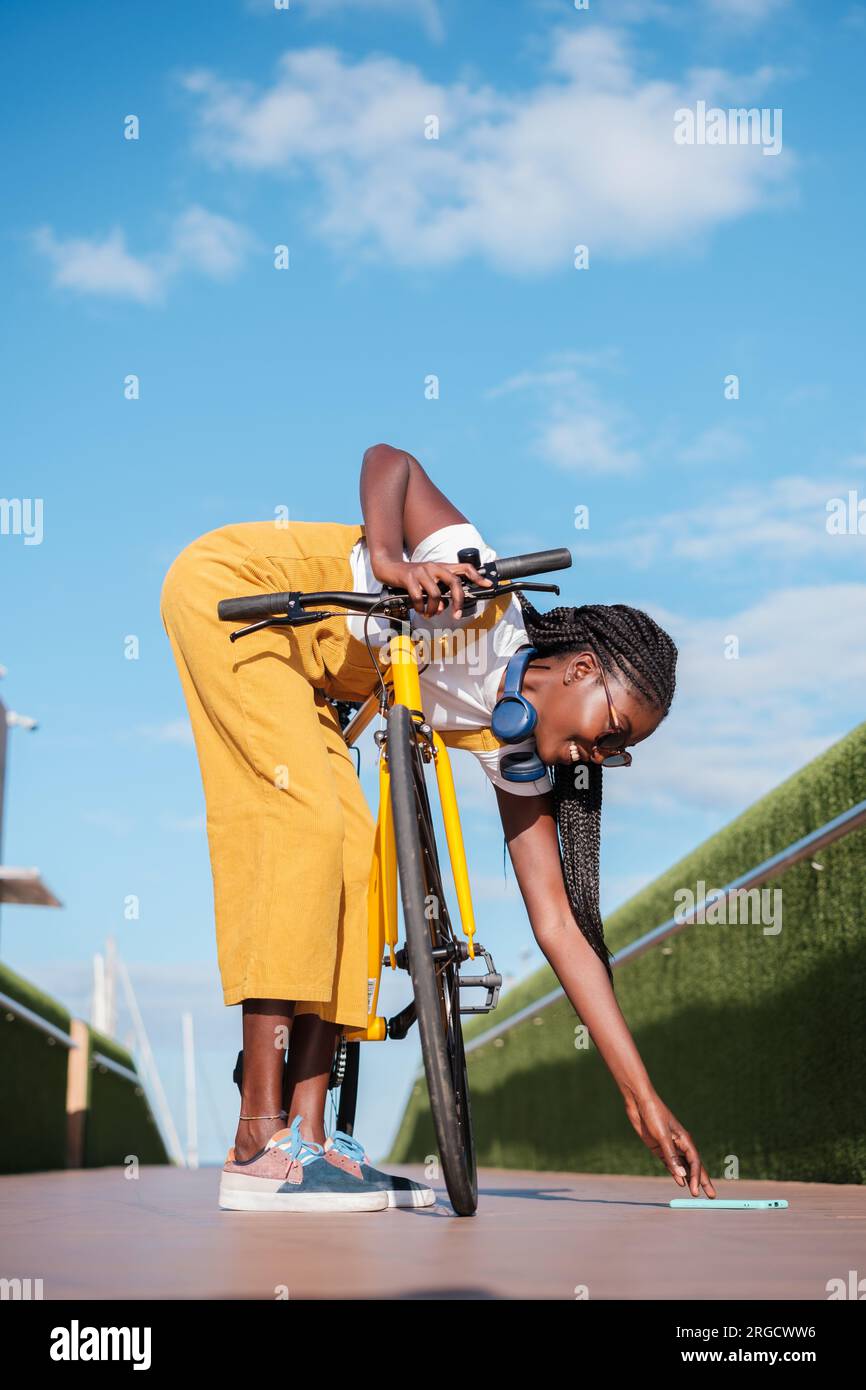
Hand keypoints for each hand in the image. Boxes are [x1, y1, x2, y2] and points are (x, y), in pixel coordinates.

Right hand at [373, 558, 492, 620]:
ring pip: (436, 593)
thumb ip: (440, 592)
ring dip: (435, 608)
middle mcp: (434, 567)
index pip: (464, 567)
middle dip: (458, 601)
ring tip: (430, 614)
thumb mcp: (428, 581)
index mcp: (441, 567)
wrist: (389, 568)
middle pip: (454, 582)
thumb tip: (446, 607)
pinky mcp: (409, 577)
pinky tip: (419, 610)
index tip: (488, 584)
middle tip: (456, 615)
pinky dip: (420, 607)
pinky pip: (419, 596)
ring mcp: (421, 571)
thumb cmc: (411, 577)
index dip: (477, 576)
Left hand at [623, 1088, 716, 1197]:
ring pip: (683, 1167)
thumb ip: (671, 1156)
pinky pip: (670, 1164)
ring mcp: (669, 1147)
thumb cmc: (653, 1114)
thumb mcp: (662, 1135)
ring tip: (696, 1192)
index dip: (697, 1178)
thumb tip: (682, 1176)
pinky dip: (676, 1174)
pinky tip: (680, 1182)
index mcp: (685, 1139)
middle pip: (694, 1167)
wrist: (639, 1102)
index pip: (695, 1163)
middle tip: (712, 1196)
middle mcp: (679, 1145)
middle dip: (702, 1181)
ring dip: (689, 1179)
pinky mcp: (658, 1148)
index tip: (695, 1192)